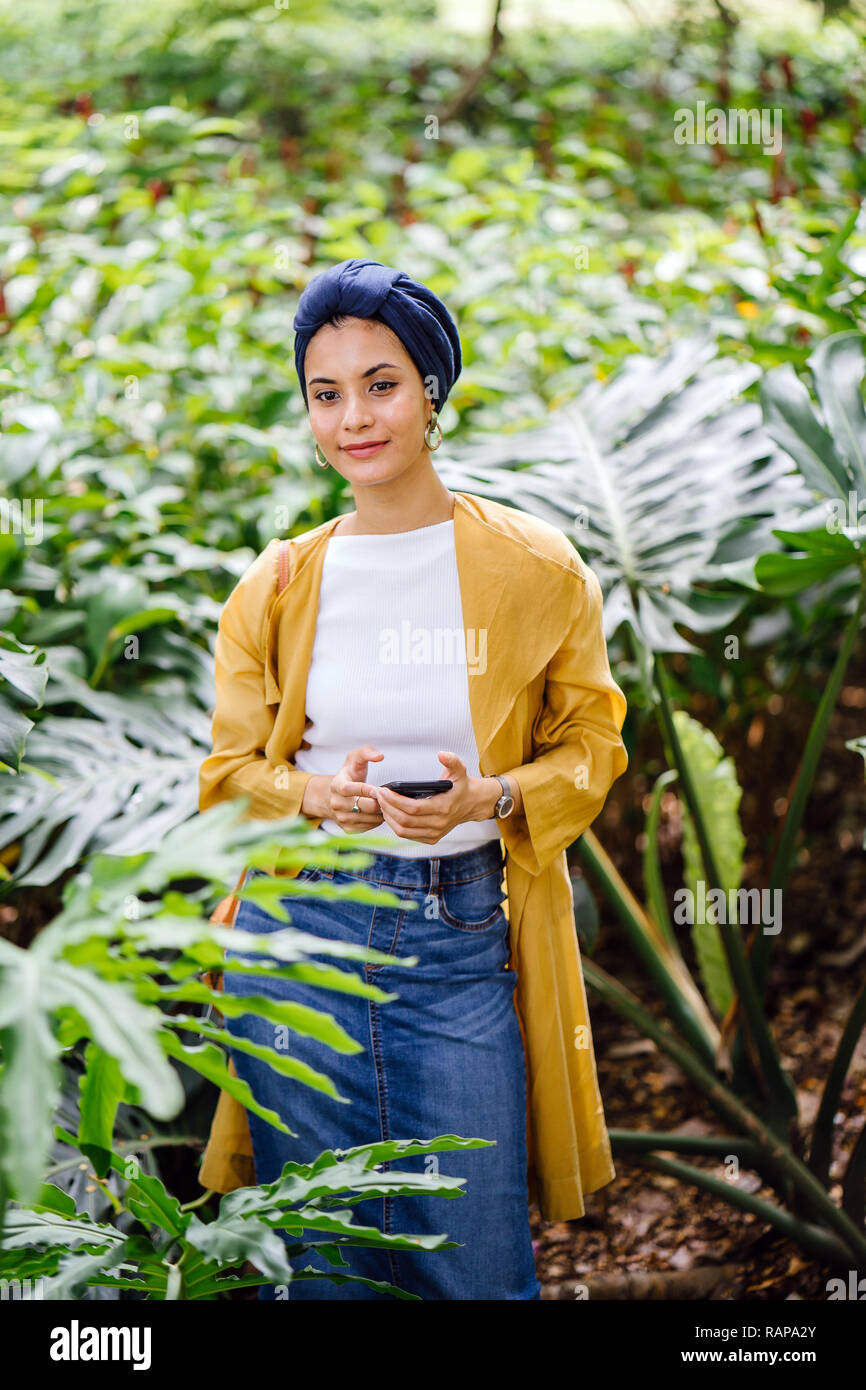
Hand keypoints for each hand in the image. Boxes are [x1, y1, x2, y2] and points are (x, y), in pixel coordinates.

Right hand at [327, 745, 385, 831]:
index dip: (366, 789)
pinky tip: (378, 812)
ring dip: (380, 811)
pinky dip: (377, 820)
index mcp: (336, 785)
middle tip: (387, 796)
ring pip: (368, 818)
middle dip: (379, 801)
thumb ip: (366, 752)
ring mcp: (340, 817)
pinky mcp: (347, 829)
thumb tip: (379, 756)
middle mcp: (336, 803)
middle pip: (364, 806)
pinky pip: (368, 827)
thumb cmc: (348, 775)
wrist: (335, 795)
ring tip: (384, 803)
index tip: (379, 788)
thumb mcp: (354, 758)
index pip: (349, 789)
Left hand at [375, 752, 494, 844]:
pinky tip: (389, 813)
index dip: (395, 800)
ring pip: (403, 831)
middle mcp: (439, 823)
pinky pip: (407, 835)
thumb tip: (442, 754)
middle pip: (405, 821)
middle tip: (378, 795)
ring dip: (389, 818)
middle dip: (388, 807)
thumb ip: (452, 760)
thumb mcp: (460, 769)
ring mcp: (435, 833)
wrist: (472, 804)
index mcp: (443, 807)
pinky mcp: (431, 838)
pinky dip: (395, 825)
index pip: (413, 808)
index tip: (383, 791)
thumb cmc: (461, 786)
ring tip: (381, 804)